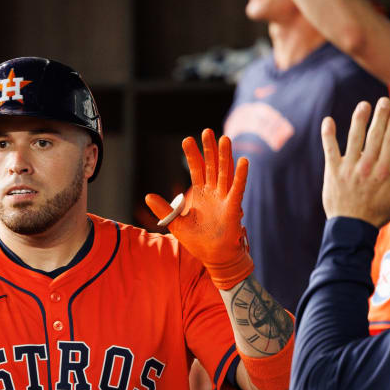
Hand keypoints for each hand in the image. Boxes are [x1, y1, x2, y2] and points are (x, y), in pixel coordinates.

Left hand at [146, 129, 253, 289]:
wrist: (215, 258)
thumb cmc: (198, 241)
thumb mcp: (176, 223)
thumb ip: (163, 209)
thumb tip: (146, 196)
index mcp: (201, 194)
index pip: (196, 169)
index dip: (192, 155)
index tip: (187, 139)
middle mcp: (214, 193)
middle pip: (212, 166)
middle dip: (209, 149)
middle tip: (207, 131)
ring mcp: (225, 199)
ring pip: (225, 173)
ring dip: (225, 156)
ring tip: (224, 138)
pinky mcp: (233, 208)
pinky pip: (237, 189)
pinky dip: (240, 176)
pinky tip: (243, 161)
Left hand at [321, 98, 389, 226]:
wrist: (352, 227)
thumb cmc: (378, 213)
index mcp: (385, 171)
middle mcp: (368, 166)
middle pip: (375, 135)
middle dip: (380, 116)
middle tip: (383, 101)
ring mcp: (349, 167)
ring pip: (354, 138)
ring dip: (359, 120)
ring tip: (363, 105)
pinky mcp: (333, 171)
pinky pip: (330, 149)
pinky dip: (328, 135)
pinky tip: (328, 120)